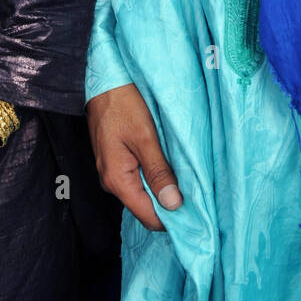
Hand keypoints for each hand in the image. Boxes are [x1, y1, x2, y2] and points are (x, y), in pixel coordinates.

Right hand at [86, 82, 181, 231]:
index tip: (196, 212)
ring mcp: (111, 172)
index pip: (148, 217)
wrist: (104, 81)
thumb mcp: (145, 137)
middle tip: (195, 193)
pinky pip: (137, 179)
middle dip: (169, 203)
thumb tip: (173, 204)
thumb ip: (158, 172)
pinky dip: (153, 176)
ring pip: (142, 193)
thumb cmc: (123, 104)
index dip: (172, 218)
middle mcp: (111, 182)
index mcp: (117, 180)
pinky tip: (167, 165)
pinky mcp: (115, 162)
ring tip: (184, 178)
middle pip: (145, 207)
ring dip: (162, 188)